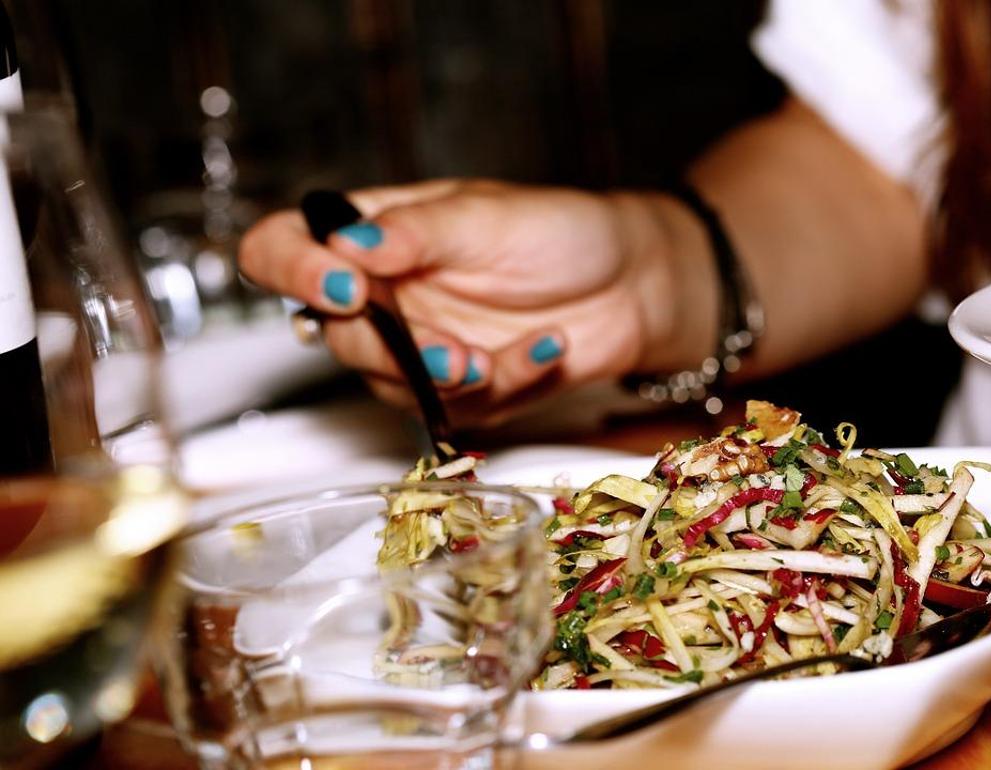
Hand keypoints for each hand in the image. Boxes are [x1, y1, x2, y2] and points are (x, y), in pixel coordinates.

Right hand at [239, 180, 715, 424]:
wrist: (633, 284)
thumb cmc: (560, 232)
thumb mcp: (487, 217)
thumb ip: (416, 232)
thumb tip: (344, 242)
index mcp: (371, 233)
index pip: (282, 248)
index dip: (291, 270)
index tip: (341, 286)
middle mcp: (381, 294)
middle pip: (330, 334)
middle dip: (384, 347)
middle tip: (445, 346)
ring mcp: (416, 347)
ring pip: (388, 384)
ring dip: (443, 377)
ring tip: (493, 356)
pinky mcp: (460, 391)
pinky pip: (457, 408)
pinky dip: (506, 382)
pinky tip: (549, 346)